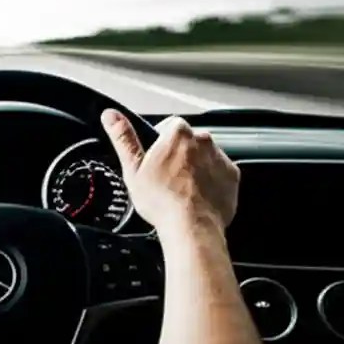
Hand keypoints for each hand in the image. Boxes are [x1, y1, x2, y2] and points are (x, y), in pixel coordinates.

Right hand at [101, 109, 238, 241]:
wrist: (192, 228)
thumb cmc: (162, 200)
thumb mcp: (133, 168)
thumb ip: (123, 138)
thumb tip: (110, 115)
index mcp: (178, 134)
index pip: (169, 126)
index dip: (160, 141)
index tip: (156, 158)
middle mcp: (203, 140)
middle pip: (188, 142)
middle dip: (179, 155)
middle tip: (167, 178)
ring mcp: (220, 158)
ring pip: (205, 157)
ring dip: (196, 167)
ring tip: (183, 190)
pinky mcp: (232, 176)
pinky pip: (220, 173)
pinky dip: (211, 181)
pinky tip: (198, 196)